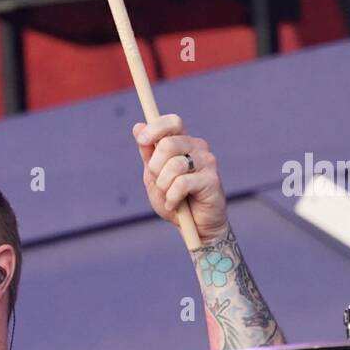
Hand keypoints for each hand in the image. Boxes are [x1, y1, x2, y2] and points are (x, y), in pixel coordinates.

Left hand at [133, 114, 228, 242]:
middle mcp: (198, 147)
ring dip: (163, 186)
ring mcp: (207, 162)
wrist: (195, 227)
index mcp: (184, 142)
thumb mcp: (154, 176)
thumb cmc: (174, 199)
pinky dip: (172, 198)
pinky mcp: (212, 180)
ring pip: (174, 165)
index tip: (142, 140)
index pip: (173, 122)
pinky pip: (182, 184)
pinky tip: (175, 204)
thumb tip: (138, 127)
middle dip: (155, 167)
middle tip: (160, 183)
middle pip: (168, 143)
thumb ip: (147, 153)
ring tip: (169, 196)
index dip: (156, 128)